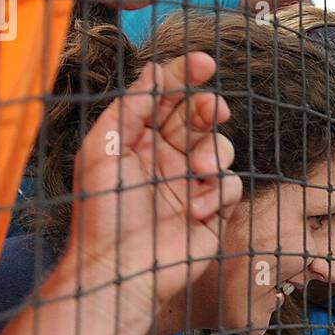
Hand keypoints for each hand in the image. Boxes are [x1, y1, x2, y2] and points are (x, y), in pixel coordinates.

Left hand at [68, 54, 241, 317]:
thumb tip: (152, 72)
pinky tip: (196, 212)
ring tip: (196, 176)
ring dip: (213, 156)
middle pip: (199, 119)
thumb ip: (128, 109)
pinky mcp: (213, 214)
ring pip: (221, 150)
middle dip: (209, 109)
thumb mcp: (104, 150)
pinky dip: (219, 195)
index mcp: (139, 140)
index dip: (185, 77)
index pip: (167, 99)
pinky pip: (232, 188)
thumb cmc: (103, 214)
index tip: (204, 63)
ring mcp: (191, 186)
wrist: (120, 271)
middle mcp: (167, 159)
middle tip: (213, 110)